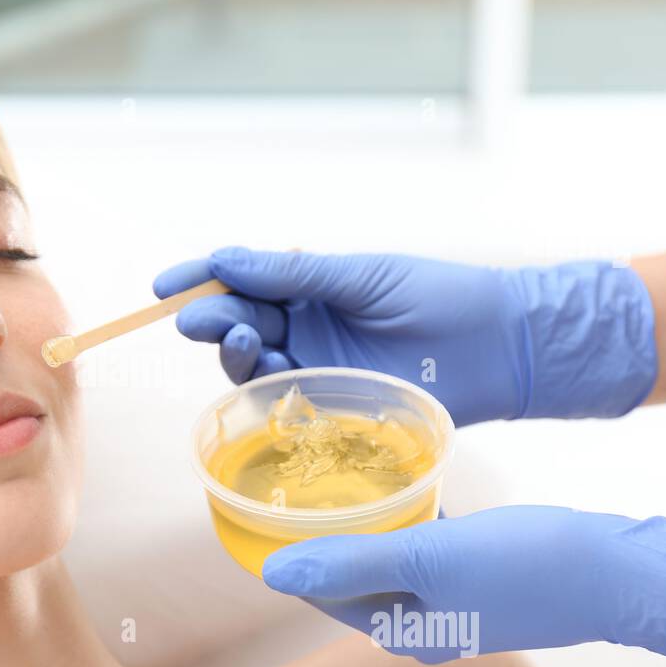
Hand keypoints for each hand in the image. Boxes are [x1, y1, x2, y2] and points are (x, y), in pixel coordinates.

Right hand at [153, 247, 657, 426]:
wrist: (500, 346)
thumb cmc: (440, 299)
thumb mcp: (362, 276)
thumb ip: (294, 274)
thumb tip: (226, 259)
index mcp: (309, 287)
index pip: (241, 281)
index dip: (201, 280)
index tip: (165, 284)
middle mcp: (305, 328)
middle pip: (239, 323)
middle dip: (211, 318)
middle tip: (194, 316)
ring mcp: (316, 368)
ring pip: (253, 365)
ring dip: (235, 351)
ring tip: (241, 338)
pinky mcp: (332, 407)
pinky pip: (284, 402)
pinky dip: (267, 389)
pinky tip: (266, 374)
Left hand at [261, 505, 665, 666]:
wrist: (622, 571)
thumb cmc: (527, 566)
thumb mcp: (428, 559)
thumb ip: (351, 564)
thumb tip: (273, 574)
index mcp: (406, 631)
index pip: (327, 596)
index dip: (296, 560)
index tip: (267, 516)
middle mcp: (429, 625)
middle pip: (358, 581)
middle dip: (329, 543)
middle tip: (300, 490)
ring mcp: (461, 602)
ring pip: (395, 564)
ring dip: (370, 530)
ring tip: (344, 483)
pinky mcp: (488, 576)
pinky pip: (431, 551)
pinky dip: (412, 524)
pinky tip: (408, 493)